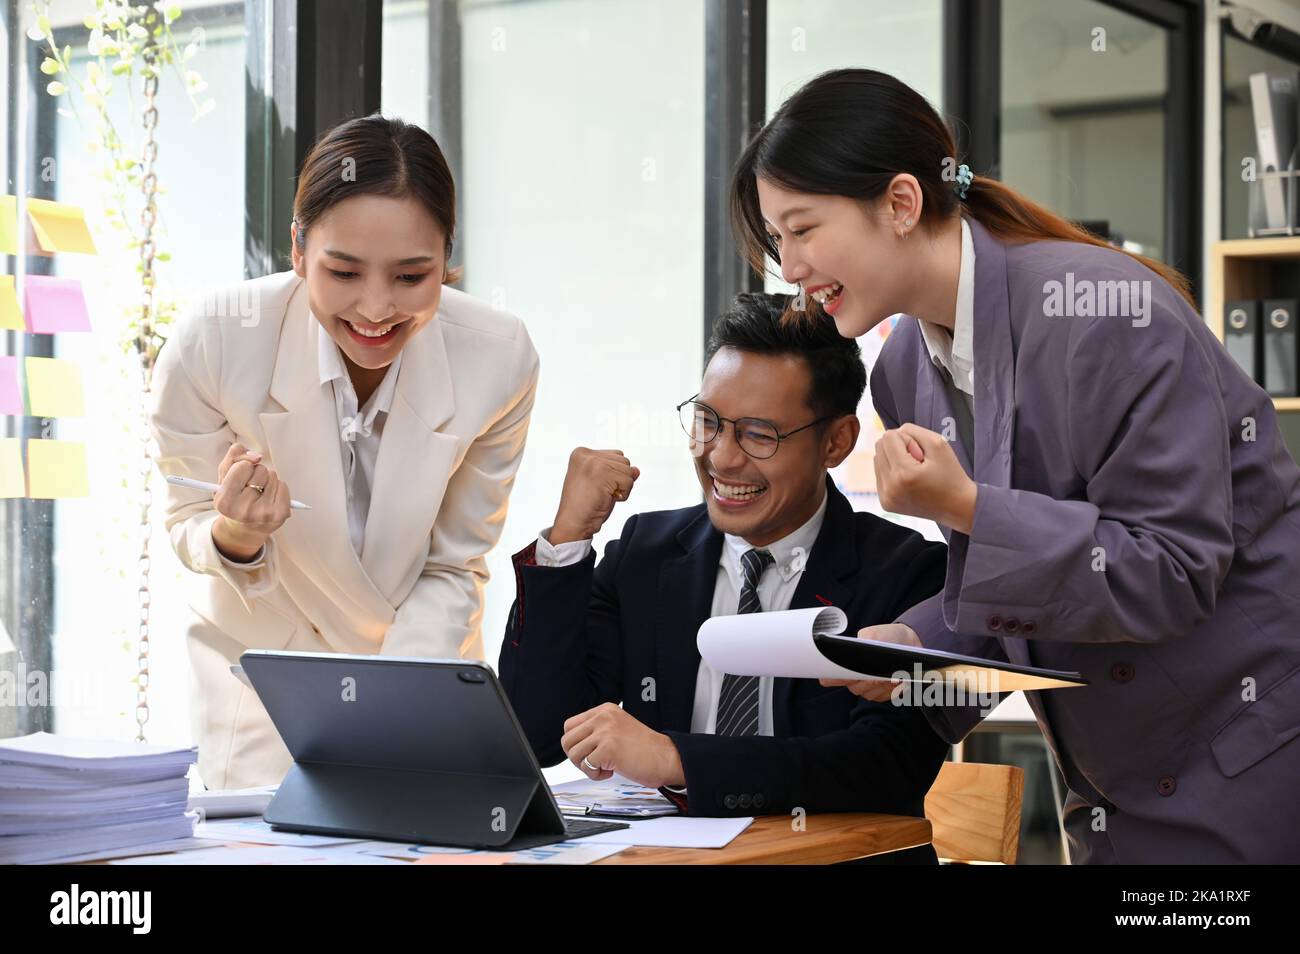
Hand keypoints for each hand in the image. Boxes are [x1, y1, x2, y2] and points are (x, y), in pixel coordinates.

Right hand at [210, 442, 292, 560]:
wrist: (244, 529)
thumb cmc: (234, 498)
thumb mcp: (224, 475)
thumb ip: (235, 455)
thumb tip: (257, 456)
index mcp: (224, 501)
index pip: (242, 466)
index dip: (243, 467)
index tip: (240, 477)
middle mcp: (243, 511)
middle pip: (260, 470)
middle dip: (256, 473)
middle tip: (249, 488)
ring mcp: (264, 514)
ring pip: (273, 476)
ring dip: (267, 480)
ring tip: (259, 494)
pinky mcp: (280, 515)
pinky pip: (284, 485)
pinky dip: (278, 488)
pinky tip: (269, 498)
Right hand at [549, 448, 640, 544]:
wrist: (572, 524)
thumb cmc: (584, 506)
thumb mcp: (601, 483)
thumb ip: (616, 471)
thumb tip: (636, 470)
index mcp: (581, 453)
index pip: (615, 455)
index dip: (613, 475)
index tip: (597, 486)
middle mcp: (586, 455)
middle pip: (624, 461)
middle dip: (619, 480)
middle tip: (601, 493)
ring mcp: (594, 462)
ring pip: (628, 470)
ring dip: (621, 487)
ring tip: (604, 495)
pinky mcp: (602, 473)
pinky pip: (629, 481)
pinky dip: (623, 494)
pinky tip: (607, 499)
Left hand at [561, 702, 684, 787]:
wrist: (667, 758)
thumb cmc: (646, 748)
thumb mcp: (618, 728)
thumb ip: (597, 729)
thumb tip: (574, 743)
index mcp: (605, 710)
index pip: (570, 725)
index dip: (576, 743)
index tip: (589, 751)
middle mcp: (603, 717)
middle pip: (567, 740)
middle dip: (577, 757)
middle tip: (595, 762)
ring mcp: (605, 732)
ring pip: (573, 754)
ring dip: (587, 767)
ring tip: (605, 766)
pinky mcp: (608, 749)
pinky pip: (586, 767)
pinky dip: (596, 775)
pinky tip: (612, 771)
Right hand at [820, 623, 922, 702]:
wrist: (907, 641)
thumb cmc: (886, 636)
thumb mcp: (873, 634)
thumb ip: (865, 642)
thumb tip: (864, 653)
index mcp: (848, 664)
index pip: (831, 677)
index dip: (832, 679)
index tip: (842, 675)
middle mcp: (855, 679)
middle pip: (854, 688)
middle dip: (869, 681)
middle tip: (880, 674)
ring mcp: (868, 689)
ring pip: (870, 694)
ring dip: (883, 685)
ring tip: (896, 675)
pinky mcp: (883, 694)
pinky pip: (884, 697)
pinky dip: (893, 690)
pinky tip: (902, 681)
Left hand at [874, 423, 976, 532]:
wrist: (958, 507)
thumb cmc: (951, 473)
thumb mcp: (938, 443)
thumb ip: (912, 430)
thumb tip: (893, 433)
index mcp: (904, 473)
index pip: (888, 437)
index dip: (907, 439)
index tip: (921, 453)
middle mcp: (890, 488)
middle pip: (879, 447)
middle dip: (898, 447)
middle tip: (918, 460)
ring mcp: (886, 498)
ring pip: (877, 459)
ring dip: (894, 459)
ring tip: (914, 471)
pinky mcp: (885, 503)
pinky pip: (879, 475)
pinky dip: (892, 472)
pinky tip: (909, 480)